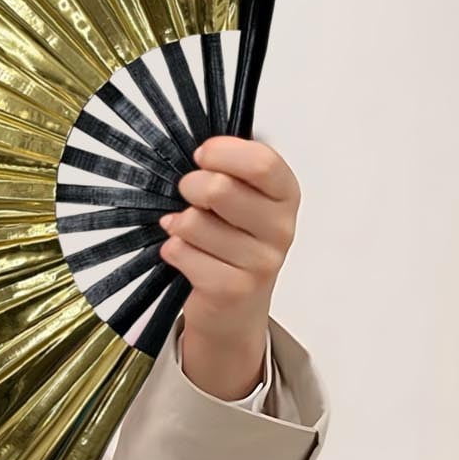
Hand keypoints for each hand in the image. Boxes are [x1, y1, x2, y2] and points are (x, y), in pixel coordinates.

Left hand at [157, 137, 299, 400]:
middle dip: (190, 187)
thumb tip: (201, 151)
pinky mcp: (233, 288)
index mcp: (286, 194)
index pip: (262, 162)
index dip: (222, 153)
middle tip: (188, 195)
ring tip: (186, 231)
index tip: (201, 156)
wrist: (235, 309)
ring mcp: (261, 262)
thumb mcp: (242, 200)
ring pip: (194, 223)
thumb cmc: (233, 241)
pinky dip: (172, 250)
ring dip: (178, 224)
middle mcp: (281, 228)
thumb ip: (229, 171)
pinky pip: (182, 253)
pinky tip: (182, 254)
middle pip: (220, 189)